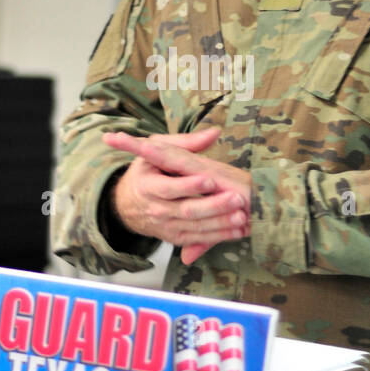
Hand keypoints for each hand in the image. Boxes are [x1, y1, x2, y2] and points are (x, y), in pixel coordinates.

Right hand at [103, 127, 250, 264]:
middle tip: (236, 198)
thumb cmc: (148, 170)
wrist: (128, 204)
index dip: (189, 186)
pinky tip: (237, 231)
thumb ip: (187, 142)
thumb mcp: (158, 150)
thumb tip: (215, 132)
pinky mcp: (175, 237)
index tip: (211, 179)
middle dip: (213, 206)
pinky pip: (198, 239)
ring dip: (220, 223)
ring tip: (242, 216)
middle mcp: (155, 209)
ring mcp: (165, 226)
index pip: (169, 188)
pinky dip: (219, 236)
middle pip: (186, 210)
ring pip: (195, 227)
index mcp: (147, 185)